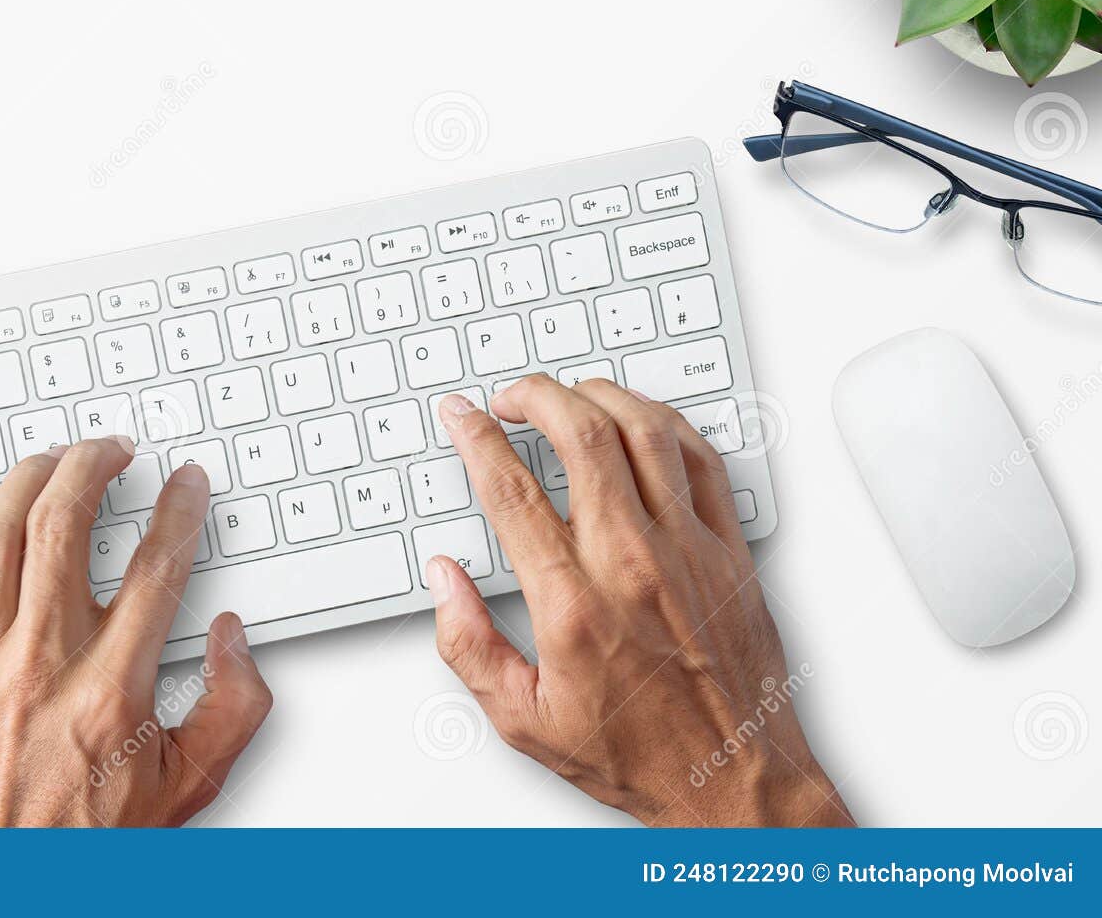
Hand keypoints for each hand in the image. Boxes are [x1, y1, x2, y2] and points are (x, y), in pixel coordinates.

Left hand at [0, 440, 272, 826]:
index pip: (155, 569)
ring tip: (58, 458)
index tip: (186, 484)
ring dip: (31, 479)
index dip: (178, 511)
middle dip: (94, 466)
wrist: (3, 884)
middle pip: (64, 526)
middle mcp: (44, 662)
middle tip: (115, 451)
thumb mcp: (188, 784)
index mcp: (110, 688)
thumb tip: (233, 640)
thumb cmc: (88, 840)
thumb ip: (233, 708)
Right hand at [432, 377, 850, 827]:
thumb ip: (468, 644)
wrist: (735, 782)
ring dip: (598, 395)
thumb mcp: (523, 720)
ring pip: (644, 430)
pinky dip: (664, 422)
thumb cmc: (640, 755)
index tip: (463, 417)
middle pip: (581, 435)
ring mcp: (688, 550)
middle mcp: (632, 565)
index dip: (477, 439)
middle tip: (512, 397)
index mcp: (573, 604)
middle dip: (536, 395)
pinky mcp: (729, 551)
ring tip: (570, 397)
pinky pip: (700, 458)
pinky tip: (639, 421)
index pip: (512, 491)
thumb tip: (443, 579)